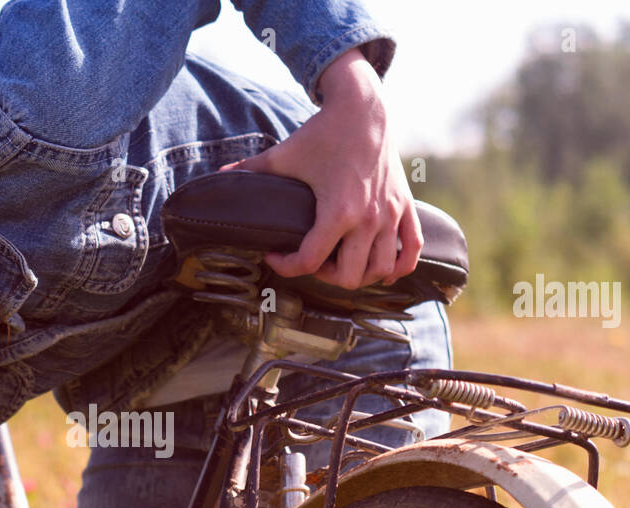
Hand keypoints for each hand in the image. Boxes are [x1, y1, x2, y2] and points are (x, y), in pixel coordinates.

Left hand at [220, 47, 421, 288]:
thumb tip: (218, 176)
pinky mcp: (405, 207)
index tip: (274, 254)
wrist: (363, 107)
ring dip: (358, 275)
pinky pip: (411, 251)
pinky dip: (397, 265)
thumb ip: (250, 170)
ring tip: (340, 260)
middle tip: (310, 258)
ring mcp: (390, 215)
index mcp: (338, 212)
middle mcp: (368, 219)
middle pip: (348, 277)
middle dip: (323, 276)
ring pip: (380, 271)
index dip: (285, 266)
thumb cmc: (322, 132)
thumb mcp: (283, 155)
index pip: (309, 262)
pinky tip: (380, 265)